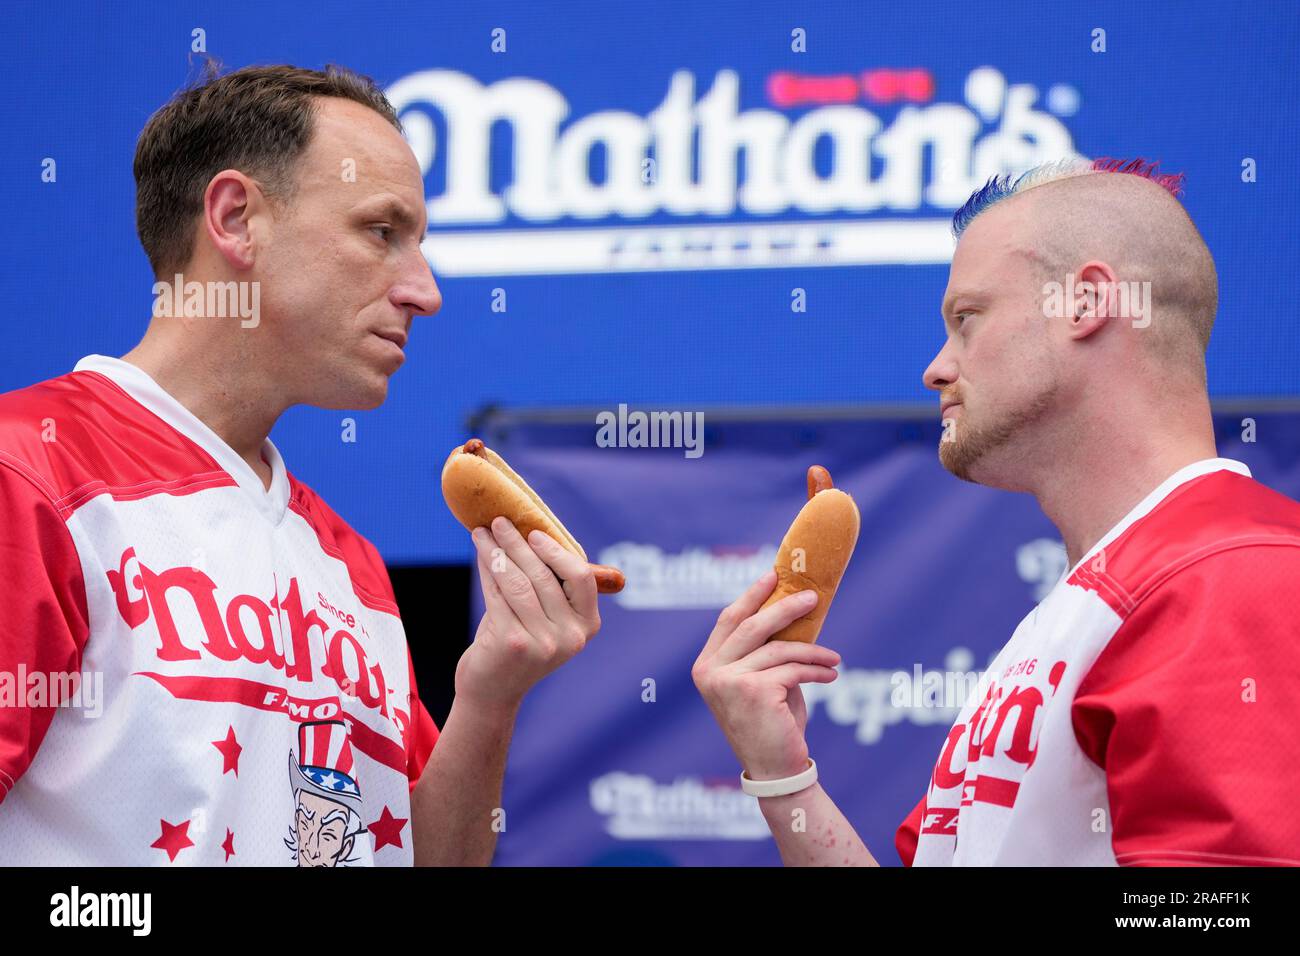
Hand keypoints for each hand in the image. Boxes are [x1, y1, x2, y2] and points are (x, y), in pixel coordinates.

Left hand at [457, 516, 600, 711]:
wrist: (494, 691)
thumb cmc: (520, 642)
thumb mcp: (547, 618)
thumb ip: (552, 585)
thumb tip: (535, 530)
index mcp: (588, 625)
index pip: (581, 577)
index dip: (556, 551)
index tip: (533, 532)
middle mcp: (570, 636)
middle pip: (543, 575)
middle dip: (517, 543)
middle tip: (498, 522)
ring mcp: (543, 643)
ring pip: (517, 582)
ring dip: (496, 552)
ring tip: (481, 533)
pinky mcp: (512, 644)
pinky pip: (497, 595)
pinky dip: (486, 571)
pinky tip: (480, 556)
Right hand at [692, 570, 840, 779]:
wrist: (775, 770)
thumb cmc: (771, 723)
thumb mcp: (763, 681)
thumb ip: (764, 651)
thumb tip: (791, 609)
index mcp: (706, 665)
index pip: (729, 620)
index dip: (752, 596)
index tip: (774, 576)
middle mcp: (710, 672)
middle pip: (752, 626)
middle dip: (786, 608)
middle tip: (813, 597)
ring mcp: (728, 681)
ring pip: (779, 649)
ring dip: (812, 651)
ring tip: (834, 657)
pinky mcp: (753, 691)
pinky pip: (792, 670)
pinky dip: (816, 670)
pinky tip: (831, 675)